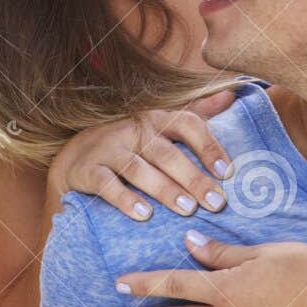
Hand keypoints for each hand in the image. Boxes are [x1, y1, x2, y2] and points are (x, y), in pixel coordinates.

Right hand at [47, 91, 236, 220]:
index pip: (187, 124)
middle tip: (216, 202)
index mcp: (156, 119)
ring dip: (165, 189)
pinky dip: (125, 199)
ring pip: (139, 170)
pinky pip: (107, 184)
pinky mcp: (88, 170)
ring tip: (187, 209)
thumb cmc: (128, 145)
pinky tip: (144, 214)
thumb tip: (233, 93)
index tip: (228, 173)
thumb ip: (195, 113)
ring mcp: (108, 149)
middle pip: (166, 153)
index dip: (209, 147)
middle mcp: (133, 130)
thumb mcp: (159, 126)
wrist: (73, 157)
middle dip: (193, 178)